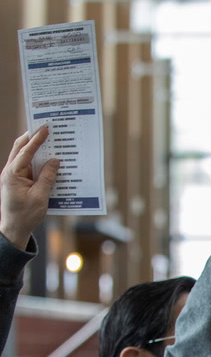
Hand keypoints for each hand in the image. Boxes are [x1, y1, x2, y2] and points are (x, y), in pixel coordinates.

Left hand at [0, 128, 59, 249]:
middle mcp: (10, 172)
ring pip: (23, 156)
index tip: (45, 128)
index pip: (25, 152)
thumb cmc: (26, 215)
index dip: (36, 139)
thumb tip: (54, 161)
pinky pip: (28, 166)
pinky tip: (48, 159)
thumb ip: (47, 177)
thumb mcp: (40, 197)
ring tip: (48, 140)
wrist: (14, 229)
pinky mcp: (19, 181)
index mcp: (13, 174)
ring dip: (35, 148)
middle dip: (32, 137)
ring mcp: (13, 175)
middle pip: (20, 148)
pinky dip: (37, 160)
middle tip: (45, 128)